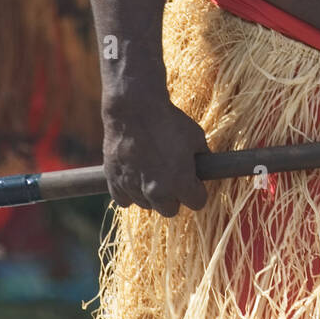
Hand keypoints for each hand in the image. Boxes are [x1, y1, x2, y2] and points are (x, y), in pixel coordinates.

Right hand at [103, 90, 208, 216]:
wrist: (134, 108)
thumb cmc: (169, 121)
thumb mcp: (197, 136)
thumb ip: (201, 157)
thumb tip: (205, 166)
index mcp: (180, 183)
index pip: (197, 203)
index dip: (198, 191)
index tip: (195, 181)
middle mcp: (157, 192)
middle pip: (170, 210)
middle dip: (174, 197)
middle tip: (173, 177)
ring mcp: (134, 189)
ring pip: (147, 205)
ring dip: (151, 194)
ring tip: (152, 170)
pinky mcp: (114, 181)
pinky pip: (124, 199)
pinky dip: (129, 191)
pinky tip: (134, 175)